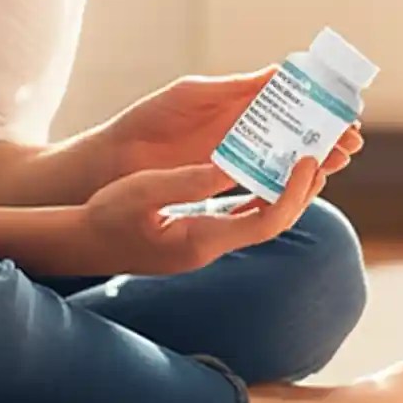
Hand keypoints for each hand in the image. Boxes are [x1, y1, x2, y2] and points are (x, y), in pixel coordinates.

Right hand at [79, 156, 325, 274]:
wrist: (82, 243)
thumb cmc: (105, 215)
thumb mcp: (144, 190)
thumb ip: (189, 181)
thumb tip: (232, 165)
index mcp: (202, 240)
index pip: (267, 223)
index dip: (295, 193)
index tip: (308, 162)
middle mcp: (212, 248)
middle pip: (275, 223)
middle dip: (302, 190)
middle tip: (320, 154)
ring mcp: (208, 246)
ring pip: (263, 221)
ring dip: (287, 192)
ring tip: (305, 158)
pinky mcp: (201, 237)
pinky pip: (244, 217)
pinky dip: (262, 194)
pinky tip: (269, 172)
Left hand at [100, 68, 364, 179]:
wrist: (113, 163)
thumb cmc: (148, 120)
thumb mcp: (193, 95)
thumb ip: (235, 87)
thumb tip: (280, 72)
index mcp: (238, 102)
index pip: (289, 99)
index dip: (319, 103)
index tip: (345, 108)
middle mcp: (242, 129)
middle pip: (296, 131)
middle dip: (327, 135)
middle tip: (353, 142)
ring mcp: (236, 157)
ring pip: (287, 157)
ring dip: (315, 159)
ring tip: (339, 162)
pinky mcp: (225, 183)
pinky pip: (265, 181)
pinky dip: (288, 182)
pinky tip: (309, 184)